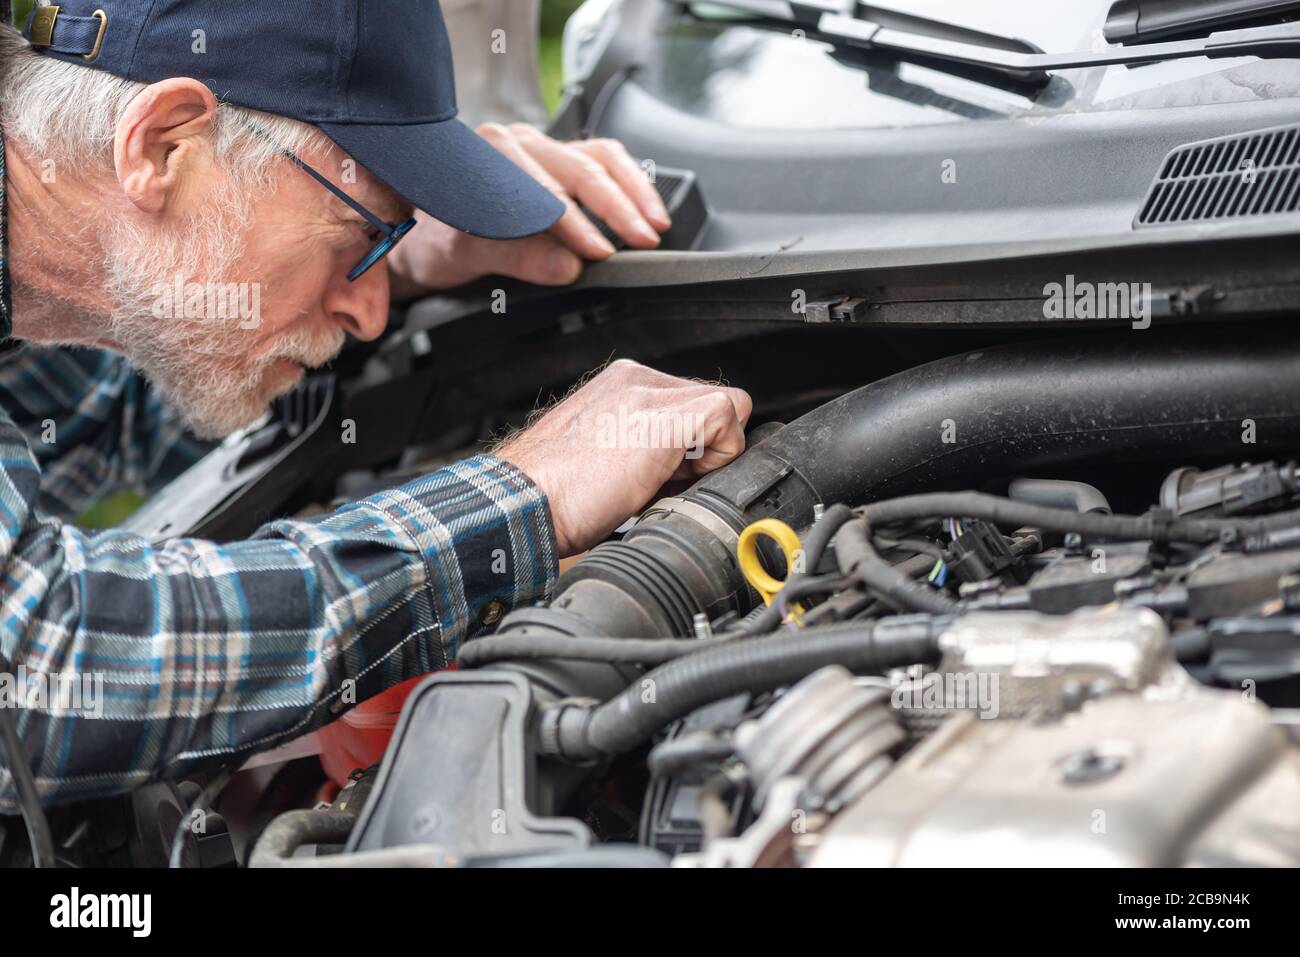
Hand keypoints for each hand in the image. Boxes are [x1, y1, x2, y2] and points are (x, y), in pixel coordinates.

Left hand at [388, 124, 671, 291]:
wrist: (422, 241)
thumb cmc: (432, 243)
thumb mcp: (463, 255)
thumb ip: (515, 258)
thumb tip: (568, 266)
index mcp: (484, 155)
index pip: (541, 186)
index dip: (574, 222)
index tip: (599, 253)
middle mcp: (516, 143)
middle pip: (580, 167)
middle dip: (616, 207)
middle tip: (642, 241)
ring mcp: (541, 151)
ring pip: (600, 159)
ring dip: (633, 193)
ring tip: (655, 227)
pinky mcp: (561, 162)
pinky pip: (605, 162)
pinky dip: (632, 185)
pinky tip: (649, 211)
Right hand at [496, 360, 752, 556]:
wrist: (524, 502)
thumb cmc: (552, 494)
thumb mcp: (602, 454)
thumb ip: (643, 443)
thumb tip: (682, 464)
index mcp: (620, 385)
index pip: (690, 403)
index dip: (689, 447)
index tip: (663, 480)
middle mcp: (636, 379)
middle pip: (711, 403)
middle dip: (701, 449)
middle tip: (663, 484)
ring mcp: (649, 392)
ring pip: (726, 408)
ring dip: (708, 454)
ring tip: (663, 483)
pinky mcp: (665, 415)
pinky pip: (729, 417)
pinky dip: (718, 456)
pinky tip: (675, 480)